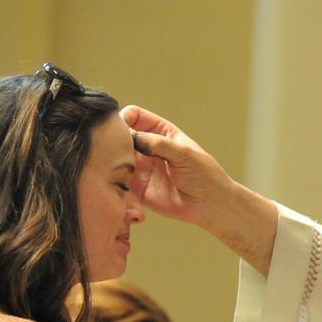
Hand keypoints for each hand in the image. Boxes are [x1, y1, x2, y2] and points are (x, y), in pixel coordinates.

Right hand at [120, 105, 234, 228]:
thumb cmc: (204, 175)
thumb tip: (132, 135)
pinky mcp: (137, 188)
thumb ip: (159, 144)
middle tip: (117, 149)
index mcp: (160, 132)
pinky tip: (118, 181)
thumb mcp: (184, 154)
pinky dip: (114, 180)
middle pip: (121, 135)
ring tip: (118, 166)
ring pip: (116, 158)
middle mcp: (147, 148)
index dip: (125, 117)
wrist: (210, 205)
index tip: (123, 127)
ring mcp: (140, 167)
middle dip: (114, 139)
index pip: (135, 116)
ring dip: (111, 160)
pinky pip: (118, 181)